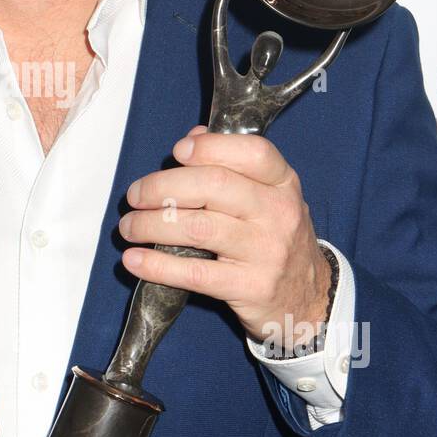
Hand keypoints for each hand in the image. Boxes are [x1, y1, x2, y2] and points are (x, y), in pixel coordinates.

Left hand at [119, 125, 330, 344]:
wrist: (308, 298)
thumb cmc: (275, 238)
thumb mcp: (268, 197)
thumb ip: (232, 165)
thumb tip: (193, 138)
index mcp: (282, 184)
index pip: (252, 152)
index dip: (210, 148)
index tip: (176, 152)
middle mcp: (278, 214)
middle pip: (214, 186)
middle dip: (162, 187)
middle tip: (135, 195)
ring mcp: (266, 251)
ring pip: (198, 228)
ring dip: (150, 225)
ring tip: (128, 227)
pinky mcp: (250, 287)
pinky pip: (195, 272)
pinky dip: (158, 265)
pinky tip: (135, 260)